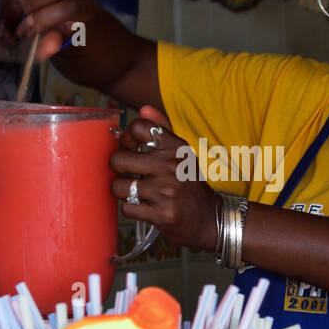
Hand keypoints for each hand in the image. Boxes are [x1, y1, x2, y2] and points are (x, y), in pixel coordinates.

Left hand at [109, 105, 217, 252]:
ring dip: (123, 191)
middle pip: (119, 158)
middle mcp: (171, 166)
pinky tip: (144, 207)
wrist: (210, 219)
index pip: (138, 128)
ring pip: (118, 186)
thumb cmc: (190, 184)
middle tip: (130, 173)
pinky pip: (127, 208)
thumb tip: (144, 109)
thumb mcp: (181, 154)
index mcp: (176, 147)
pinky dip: (131, 209)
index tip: (131, 148)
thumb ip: (162, 129)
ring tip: (136, 192)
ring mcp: (166, 191)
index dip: (126, 138)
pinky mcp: (162, 214)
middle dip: (119, 168)